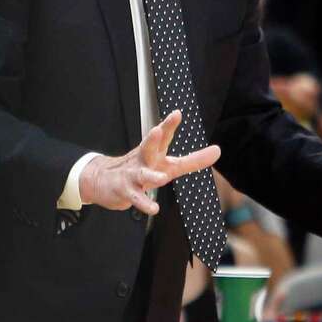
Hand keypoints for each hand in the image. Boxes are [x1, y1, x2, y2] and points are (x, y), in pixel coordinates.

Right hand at [79, 110, 220, 215]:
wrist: (103, 180)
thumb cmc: (140, 169)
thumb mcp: (168, 164)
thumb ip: (193, 159)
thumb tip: (218, 150)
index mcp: (155, 152)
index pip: (163, 136)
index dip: (169, 124)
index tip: (177, 113)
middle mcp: (144, 160)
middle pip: (148, 147)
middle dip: (153, 138)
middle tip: (157, 130)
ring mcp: (133, 175)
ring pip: (143, 173)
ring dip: (152, 175)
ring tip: (162, 178)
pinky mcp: (126, 190)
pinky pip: (136, 197)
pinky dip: (145, 203)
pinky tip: (154, 208)